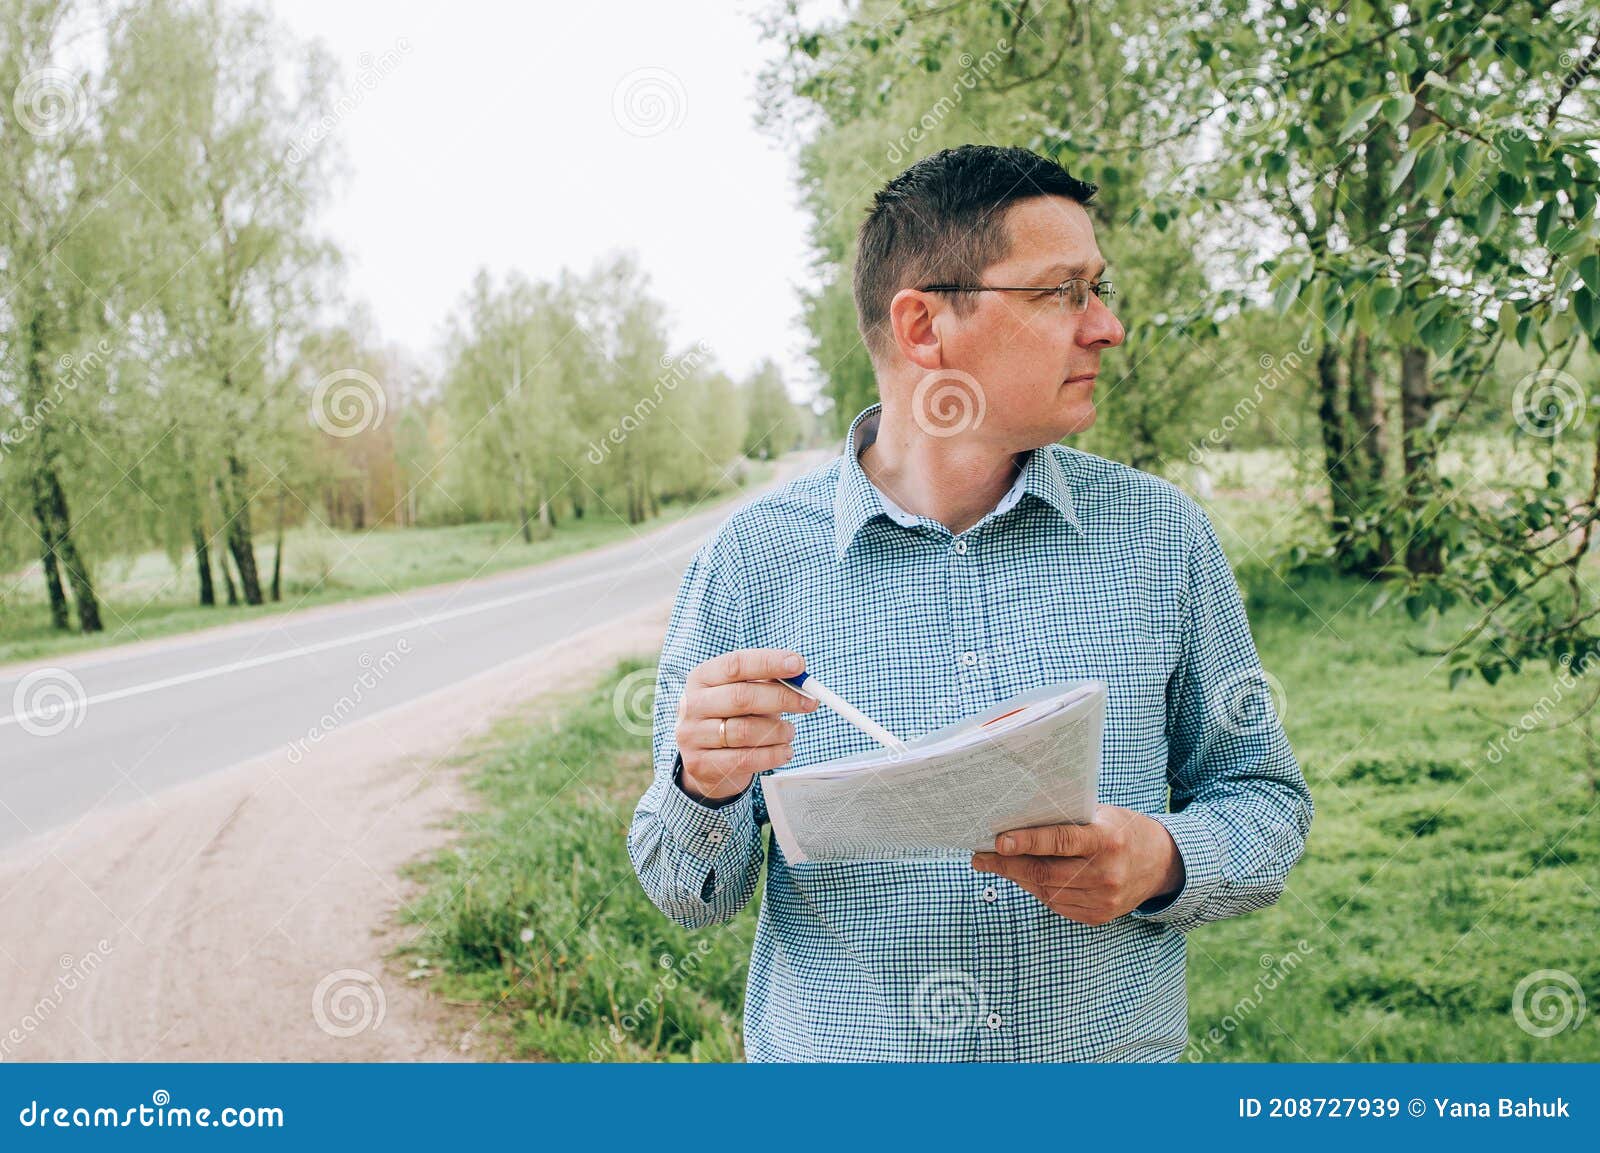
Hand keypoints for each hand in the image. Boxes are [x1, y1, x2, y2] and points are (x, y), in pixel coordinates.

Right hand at [675, 649, 817, 803]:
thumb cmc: (732, 718)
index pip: (735, 664)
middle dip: (782, 698)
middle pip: (741, 697)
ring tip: (790, 732)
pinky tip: (784, 751)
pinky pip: (745, 759)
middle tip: (808, 702)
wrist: (707, 761)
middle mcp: (692, 705)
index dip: (769, 663)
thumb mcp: (744, 694)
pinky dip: (773, 755)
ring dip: (778, 731)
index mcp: (702, 677)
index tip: (798, 665)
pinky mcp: (701, 764)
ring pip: (746, 731)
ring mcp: (693, 736)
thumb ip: (768, 683)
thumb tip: (801, 679)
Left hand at [971, 805, 1183, 924]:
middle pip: (1045, 872)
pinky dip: (1038, 890)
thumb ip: (1065, 823)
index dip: (1027, 842)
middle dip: (1007, 865)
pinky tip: (1025, 878)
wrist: (1160, 863)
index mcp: (1106, 839)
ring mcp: (1103, 899)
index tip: (998, 842)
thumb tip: (1016, 825)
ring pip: (1046, 891)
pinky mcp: (1099, 916)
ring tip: (997, 865)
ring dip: (1018, 878)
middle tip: (980, 857)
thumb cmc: (1121, 830)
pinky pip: (1057, 904)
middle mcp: (1106, 873)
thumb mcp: (1100, 816)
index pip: (1060, 841)